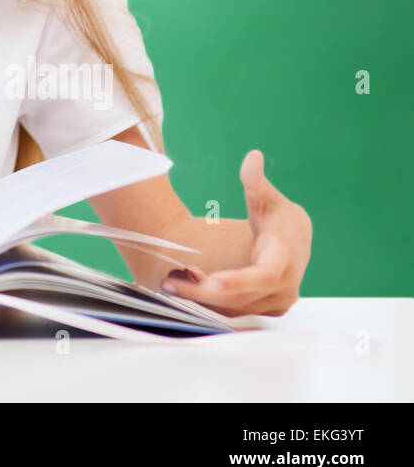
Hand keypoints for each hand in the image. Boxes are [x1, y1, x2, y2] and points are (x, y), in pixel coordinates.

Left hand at [162, 149, 311, 316]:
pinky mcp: (266, 307)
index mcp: (284, 256)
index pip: (263, 275)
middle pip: (242, 297)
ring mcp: (275, 300)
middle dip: (204, 293)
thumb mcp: (268, 197)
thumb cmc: (279, 216)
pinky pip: (236, 310)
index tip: (210, 281)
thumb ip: (256, 181)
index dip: (238, 281)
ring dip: (202, 299)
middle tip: (170, 283)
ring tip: (171, 283)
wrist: (297, 241)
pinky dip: (211, 303)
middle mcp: (283, 285)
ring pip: (236, 308)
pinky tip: (186, 287)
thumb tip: (253, 156)